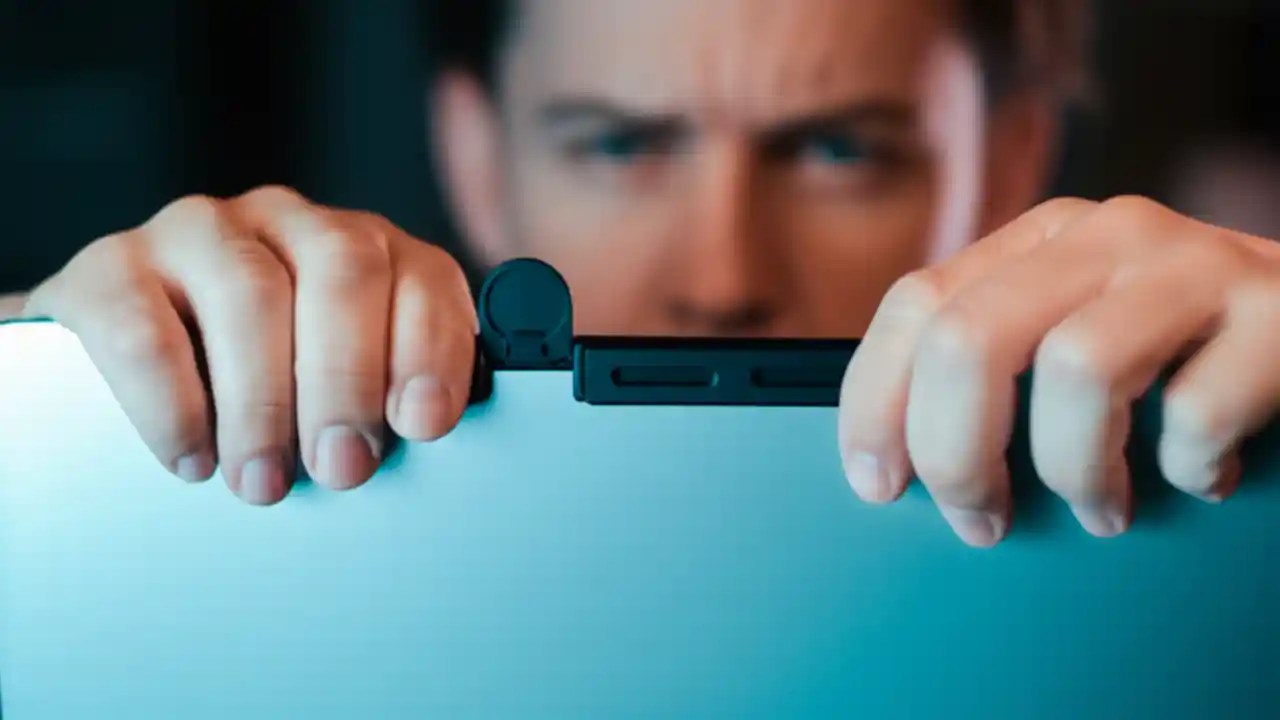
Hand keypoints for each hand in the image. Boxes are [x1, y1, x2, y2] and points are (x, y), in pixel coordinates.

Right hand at [25, 187, 476, 505]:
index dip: (429, 352)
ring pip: (250, 293)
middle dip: (346, 379)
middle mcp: (290, 222)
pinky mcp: (110, 265)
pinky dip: (173, 404)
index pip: (423, 278)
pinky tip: (191, 457)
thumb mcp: (342, 395)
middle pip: (342, 271)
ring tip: (264, 480)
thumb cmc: (269, 394)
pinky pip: (143, 327)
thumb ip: (389, 403)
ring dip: (264, 401)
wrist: (134, 372)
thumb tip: (422, 436)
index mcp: (367, 250)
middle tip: (341, 468)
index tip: (423, 423)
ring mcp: (199, 232)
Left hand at [838, 196, 1279, 546]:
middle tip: (979, 519)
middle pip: (969, 337)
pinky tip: (1197, 475)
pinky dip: (1184, 468)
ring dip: (1074, 468)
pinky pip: (1195, 412)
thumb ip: (1000, 367)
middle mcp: (1107, 236)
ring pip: (1074, 368)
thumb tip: (896, 460)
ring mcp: (1193, 264)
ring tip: (1101, 507)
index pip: (917, 304)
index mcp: (1041, 241)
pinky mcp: (1277, 313)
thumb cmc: (1180, 355)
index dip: (877, 401)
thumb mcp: (1074, 336)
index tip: (877, 482)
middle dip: (954, 453)